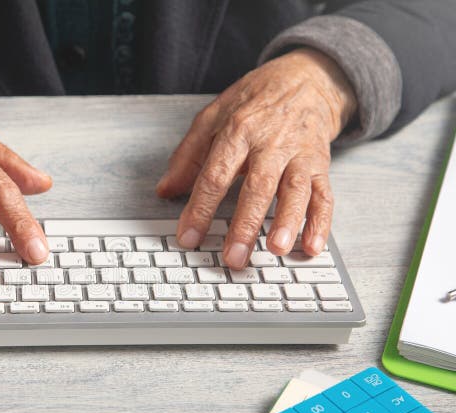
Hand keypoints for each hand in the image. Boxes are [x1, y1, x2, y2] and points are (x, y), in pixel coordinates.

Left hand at [156, 47, 356, 268]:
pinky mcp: (321, 164)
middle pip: (257, 187)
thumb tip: (165, 190)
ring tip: (278, 249)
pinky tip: (312, 246)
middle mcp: (271, 143)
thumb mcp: (213, 117)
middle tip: (234, 257)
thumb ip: (188, 156)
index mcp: (238, 130)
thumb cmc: (254, 101)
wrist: (307, 78)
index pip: (215, 175)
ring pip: (295, 190)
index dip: (199, 208)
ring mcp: (299, 154)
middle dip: (245, 225)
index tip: (188, 237)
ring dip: (288, 221)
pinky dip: (321, 222)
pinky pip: (324, 195)